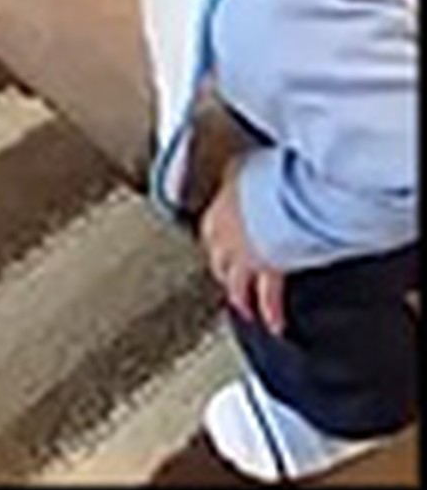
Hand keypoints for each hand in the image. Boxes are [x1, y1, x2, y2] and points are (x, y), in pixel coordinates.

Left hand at [199, 158, 286, 335]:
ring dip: (240, 297)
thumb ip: (240, 173)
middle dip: (224, 270)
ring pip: (236, 282)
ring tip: (246, 308)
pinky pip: (268, 296)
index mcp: (217, 209)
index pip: (209, 232)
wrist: (281, 190)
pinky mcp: (266, 269)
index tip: (219, 249)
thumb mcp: (244, 166)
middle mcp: (223, 235)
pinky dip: (271, 312)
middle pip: (218, 260)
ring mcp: (243, 255)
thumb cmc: (266, 174)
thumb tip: (238, 168)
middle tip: (229, 280)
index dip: (216, 243)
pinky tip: (275, 323)